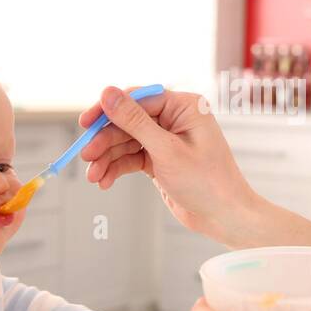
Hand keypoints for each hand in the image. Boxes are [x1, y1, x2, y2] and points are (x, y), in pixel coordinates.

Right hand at [76, 87, 260, 244]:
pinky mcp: (160, 159)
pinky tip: (105, 181)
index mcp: (183, 106)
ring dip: (107, 157)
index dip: (109, 110)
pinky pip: (131, 157)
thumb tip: (107, 93)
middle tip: (86, 156)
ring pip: (126, 141)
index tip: (86, 124)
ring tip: (94, 176)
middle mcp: (174, 118)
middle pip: (128, 120)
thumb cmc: (207, 182)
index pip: (137, 99)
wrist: (224, 217)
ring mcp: (166, 139)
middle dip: (105, 140)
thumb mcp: (166, 150)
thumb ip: (134, 122)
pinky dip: (117, 168)